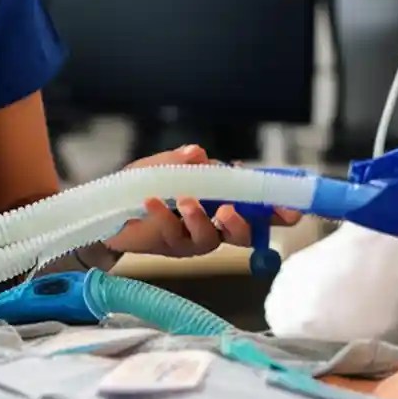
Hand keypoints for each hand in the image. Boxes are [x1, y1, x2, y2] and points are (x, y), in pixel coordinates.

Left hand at [105, 145, 302, 258]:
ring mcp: (194, 237)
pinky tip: (152, 201)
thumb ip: (180, 160)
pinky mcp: (171, 246)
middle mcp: (214, 222)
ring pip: (211, 238)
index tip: (290, 208)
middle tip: (231, 211)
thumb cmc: (143, 185)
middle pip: (243, 232)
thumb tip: (199, 152)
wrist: (107, 209)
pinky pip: (174, 234)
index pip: (255, 204)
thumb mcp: (161, 166)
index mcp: (221, 198)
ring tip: (186, 201)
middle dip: (245, 223)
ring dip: (201, 219)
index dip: (275, 207)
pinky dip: (164, 216)